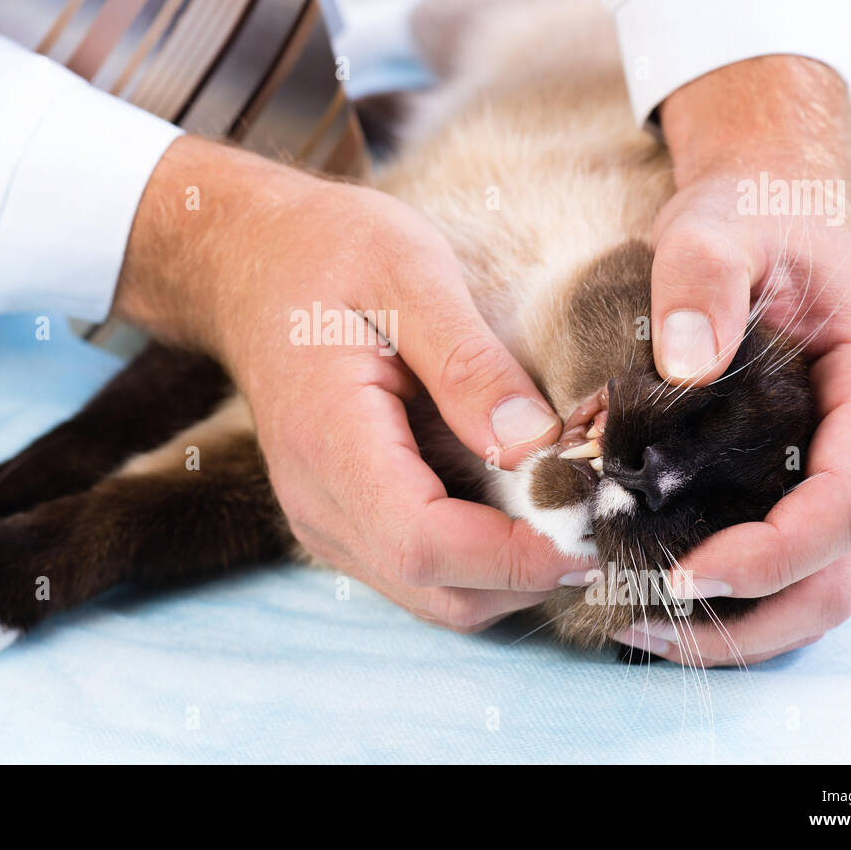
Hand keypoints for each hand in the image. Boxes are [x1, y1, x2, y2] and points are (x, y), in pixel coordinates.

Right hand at [117, 136, 590, 629]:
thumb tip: (535, 441)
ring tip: (569, 505)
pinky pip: (421, 571)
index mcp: (329, 438)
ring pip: (436, 596)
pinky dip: (483, 558)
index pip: (423, 542)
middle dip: (529, 574)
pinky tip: (521, 502)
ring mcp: (326, 517)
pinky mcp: (343, 517)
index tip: (591, 526)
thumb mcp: (407, 272)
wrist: (250, 263)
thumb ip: (468, 361)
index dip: (516, 554)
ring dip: (512, 572)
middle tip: (600, 515)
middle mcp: (318, 499)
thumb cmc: (326, 253)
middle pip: (438, 592)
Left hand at [612, 57, 850, 664]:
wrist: (763, 226)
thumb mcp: (718, 230)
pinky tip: (656, 603)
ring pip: (821, 590)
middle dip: (749, 616)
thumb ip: (701, 280)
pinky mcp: (807, 490)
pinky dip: (733, 603)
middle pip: (840, 573)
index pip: (847, 502)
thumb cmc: (748, 228)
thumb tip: (686, 367)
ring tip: (641, 632)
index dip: (773, 554)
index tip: (684, 574)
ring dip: (739, 628)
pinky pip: (790, 571)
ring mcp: (850, 477)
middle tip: (644, 626)